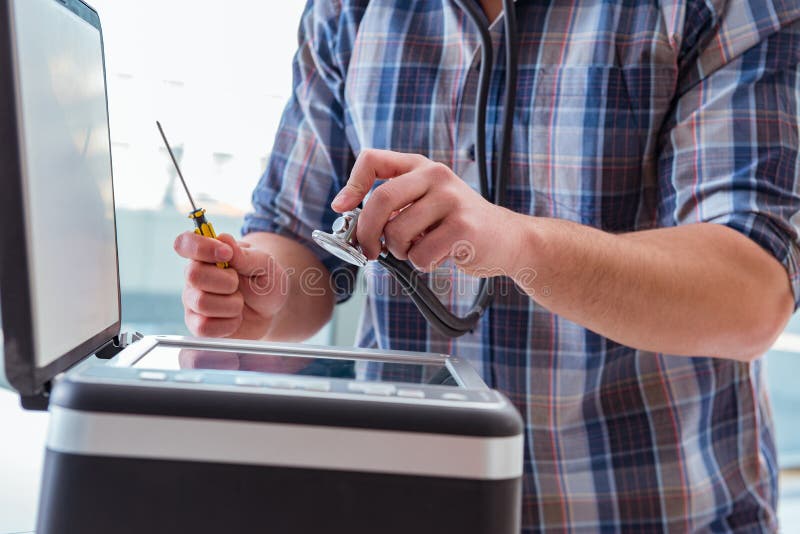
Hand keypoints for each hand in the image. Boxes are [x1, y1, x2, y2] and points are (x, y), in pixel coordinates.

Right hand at [174, 232, 288, 338]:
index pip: (185, 243)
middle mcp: (194, 277)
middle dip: (226, 281)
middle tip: (238, 284)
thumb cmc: (264, 283)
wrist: (270, 312)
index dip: (201, 247)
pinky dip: (228, 324)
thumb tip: (223, 239)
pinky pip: (204, 327)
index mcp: (206, 255)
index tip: (226, 254)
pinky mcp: (197, 325)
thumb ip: (244, 254)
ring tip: (239, 302)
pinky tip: (234, 319)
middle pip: (193, 275)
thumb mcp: (264, 264)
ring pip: (202, 302)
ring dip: (232, 304)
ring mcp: (193, 302)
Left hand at [331, 149, 523, 275]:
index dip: (351, 185)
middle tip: (368, 251)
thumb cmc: (456, 225)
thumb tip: (351, 226)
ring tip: (419, 250)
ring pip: (398, 234)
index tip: (342, 208)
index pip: (373, 159)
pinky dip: (422, 263)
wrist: (507, 238)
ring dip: (400, 252)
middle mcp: (435, 175)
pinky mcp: (463, 227)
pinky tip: (440, 256)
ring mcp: (451, 199)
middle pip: (380, 200)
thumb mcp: (425, 204)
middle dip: (366, 232)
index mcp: (420, 167)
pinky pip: (420, 254)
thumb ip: (394, 207)